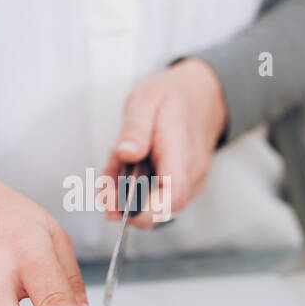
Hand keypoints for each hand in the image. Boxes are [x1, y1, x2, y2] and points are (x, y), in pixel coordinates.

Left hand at [103, 59, 227, 228]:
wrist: (200, 94)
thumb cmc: (172, 96)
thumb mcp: (146, 98)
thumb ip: (135, 128)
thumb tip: (125, 154)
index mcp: (181, 149)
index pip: (173, 194)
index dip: (146, 211)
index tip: (118, 207)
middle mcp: (191, 171)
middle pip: (161, 207)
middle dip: (125, 203)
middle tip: (104, 184)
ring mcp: (189, 180)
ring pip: (155, 204)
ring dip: (127, 194)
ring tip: (115, 166)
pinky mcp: (181, 184)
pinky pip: (156, 196)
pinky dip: (134, 189)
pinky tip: (124, 169)